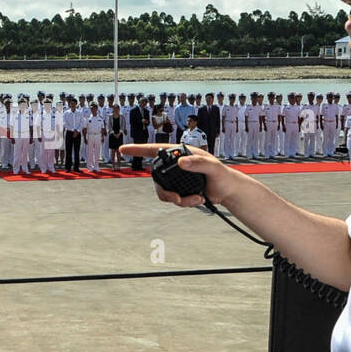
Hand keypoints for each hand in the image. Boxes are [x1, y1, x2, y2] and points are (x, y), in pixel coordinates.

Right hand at [118, 143, 237, 207]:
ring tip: (194, 200)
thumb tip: (182, 162)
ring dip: (176, 199)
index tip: (123, 149)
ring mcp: (177, 178)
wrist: (227, 191)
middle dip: (166, 191)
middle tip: (177, 199)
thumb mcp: (214, 168)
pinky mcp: (179, 189)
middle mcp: (177, 165)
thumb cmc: (223, 176)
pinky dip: (183, 202)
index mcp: (182, 153)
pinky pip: (172, 198)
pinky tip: (197, 200)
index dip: (138, 149)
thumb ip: (198, 163)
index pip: (157, 149)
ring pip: (163, 191)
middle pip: (157, 176)